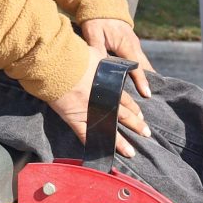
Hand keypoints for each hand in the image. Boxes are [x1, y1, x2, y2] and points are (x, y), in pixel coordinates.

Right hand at [49, 42, 149, 158]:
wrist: (56, 61)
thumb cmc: (73, 53)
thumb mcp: (93, 52)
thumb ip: (100, 56)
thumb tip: (100, 49)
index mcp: (108, 83)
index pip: (125, 98)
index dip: (133, 107)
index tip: (141, 114)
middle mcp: (103, 98)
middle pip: (123, 114)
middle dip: (135, 124)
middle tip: (146, 133)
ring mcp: (89, 110)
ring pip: (109, 129)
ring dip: (120, 141)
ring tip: (131, 152)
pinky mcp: (74, 118)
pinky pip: (86, 135)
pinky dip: (94, 144)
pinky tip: (103, 152)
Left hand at [81, 17, 154, 99]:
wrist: (102, 3)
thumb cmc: (96, 19)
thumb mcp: (93, 33)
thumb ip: (97, 49)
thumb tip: (100, 65)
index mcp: (126, 44)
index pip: (136, 66)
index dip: (141, 81)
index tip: (146, 94)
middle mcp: (134, 45)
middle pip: (144, 66)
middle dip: (149, 82)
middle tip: (151, 98)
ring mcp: (134, 44)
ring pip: (143, 63)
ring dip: (147, 76)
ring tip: (148, 93)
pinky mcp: (131, 44)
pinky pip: (139, 59)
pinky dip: (142, 69)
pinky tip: (140, 80)